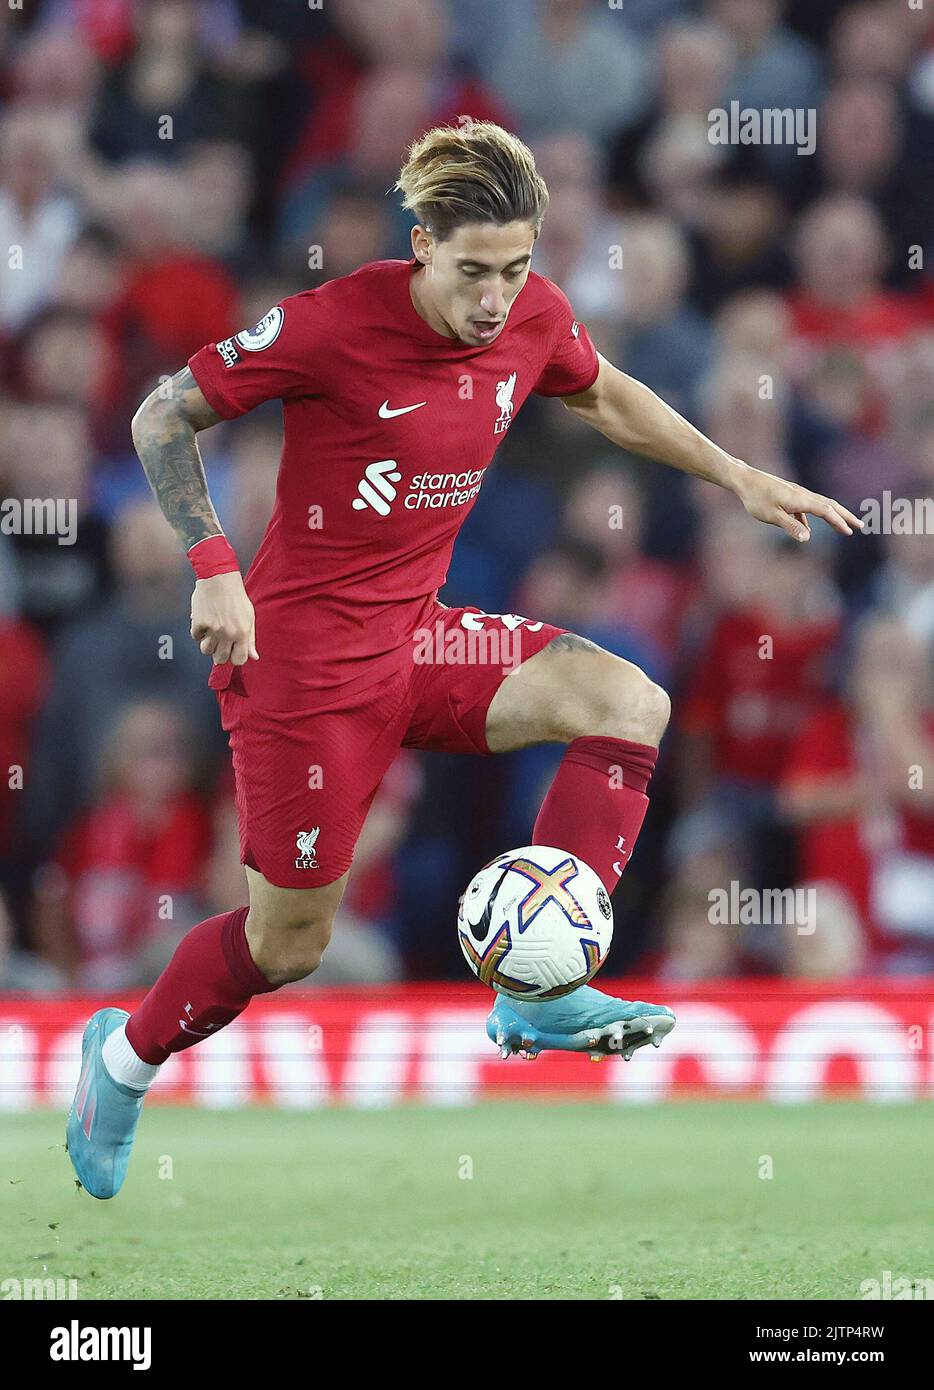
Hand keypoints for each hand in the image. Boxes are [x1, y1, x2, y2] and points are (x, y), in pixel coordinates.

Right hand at [190, 571, 257, 665]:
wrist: (219, 579)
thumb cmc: (236, 597)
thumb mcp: (249, 617)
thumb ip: (250, 639)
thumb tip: (254, 657)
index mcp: (242, 633)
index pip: (239, 660)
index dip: (235, 658)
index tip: (232, 651)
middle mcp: (228, 633)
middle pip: (220, 659)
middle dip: (220, 654)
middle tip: (220, 643)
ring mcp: (212, 629)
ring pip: (206, 650)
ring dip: (207, 644)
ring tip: (211, 633)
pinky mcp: (198, 622)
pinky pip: (196, 637)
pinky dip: (199, 632)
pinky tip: (205, 621)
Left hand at [734, 466, 863, 541]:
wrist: (744, 479)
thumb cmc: (756, 499)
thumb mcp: (771, 516)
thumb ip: (790, 526)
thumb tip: (807, 538)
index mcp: (800, 499)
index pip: (826, 511)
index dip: (839, 521)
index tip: (851, 531)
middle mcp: (802, 494)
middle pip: (829, 505)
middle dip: (845, 516)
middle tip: (860, 525)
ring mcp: (796, 493)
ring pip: (820, 504)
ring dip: (833, 515)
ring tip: (842, 526)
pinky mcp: (789, 494)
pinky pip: (806, 507)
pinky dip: (813, 517)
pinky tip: (807, 528)